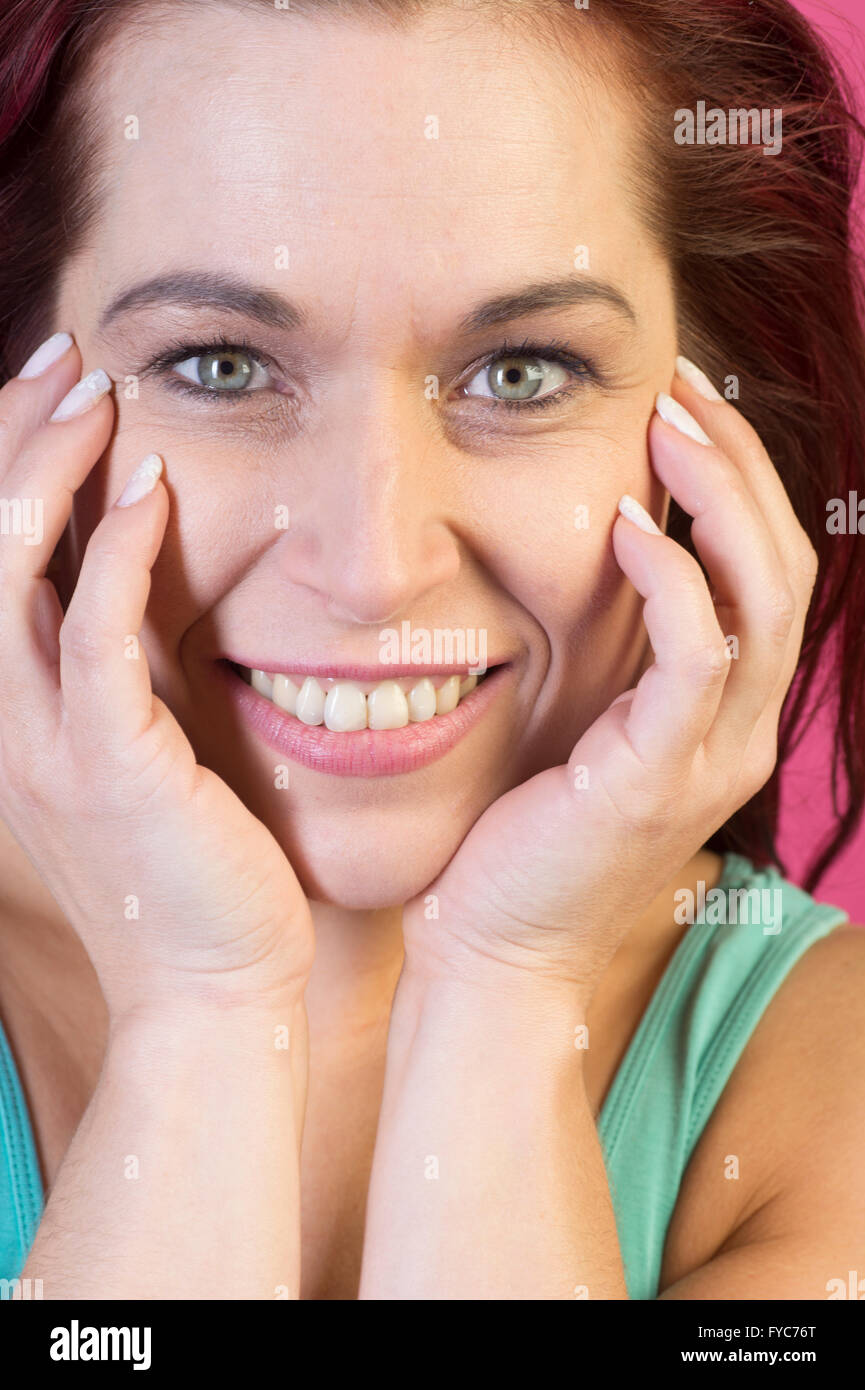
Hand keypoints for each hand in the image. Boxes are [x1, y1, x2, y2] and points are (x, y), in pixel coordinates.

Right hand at [0, 335, 313, 1017]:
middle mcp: (11, 718)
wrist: (212, 983)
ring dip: (46, 472)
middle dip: (12, 442)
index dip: (7, 467)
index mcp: (19, 710)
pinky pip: (96, 636)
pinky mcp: (110, 765)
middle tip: (63, 358)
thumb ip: (127, 671)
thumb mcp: (146, 752)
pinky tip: (149, 488)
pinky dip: (115, 553)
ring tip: (92, 391)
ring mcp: (49, 743)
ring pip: (11, 575)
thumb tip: (141, 582)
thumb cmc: (196, 868)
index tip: (51, 390)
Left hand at [402, 363, 817, 1001]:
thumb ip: (613, 652)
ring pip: (762, 598)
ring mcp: (710, 759)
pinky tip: (622, 524)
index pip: (766, 573)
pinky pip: (696, 656)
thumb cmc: (522, 833)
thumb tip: (601, 550)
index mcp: (725, 716)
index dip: (740, 483)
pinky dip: (670, 579)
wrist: (495, 946)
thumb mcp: (584, 723)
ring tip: (668, 422)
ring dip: (720, 498)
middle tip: (685, 387)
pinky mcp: (657, 778)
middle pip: (784, 567)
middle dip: (740, 466)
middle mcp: (739, 733)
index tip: (686, 409)